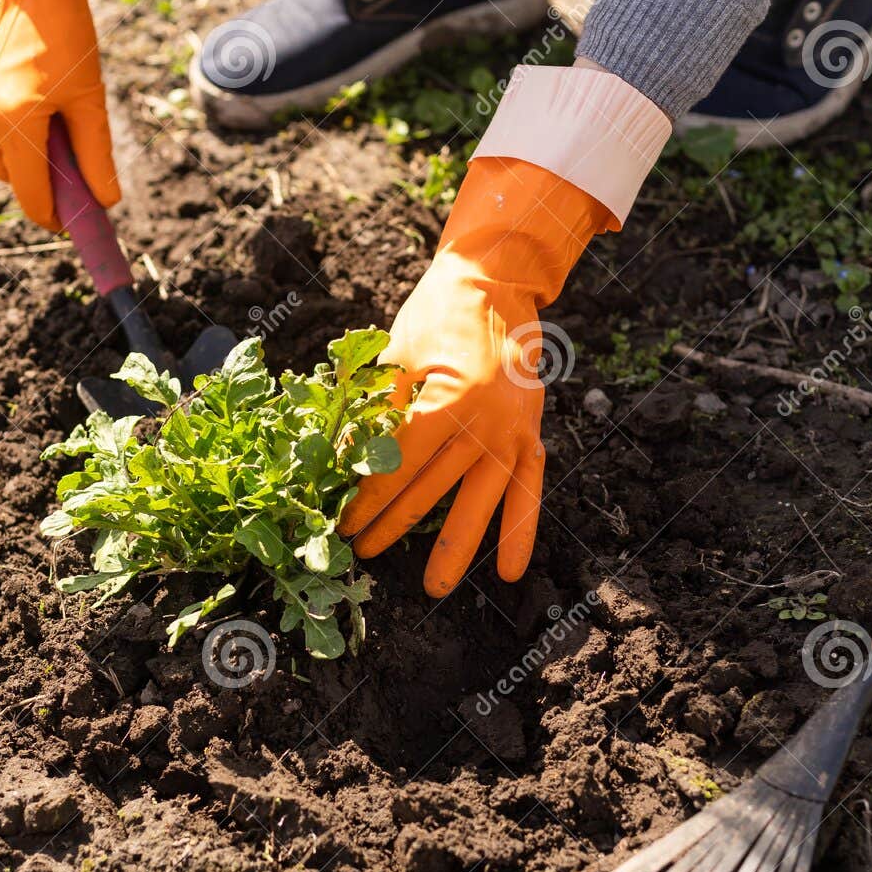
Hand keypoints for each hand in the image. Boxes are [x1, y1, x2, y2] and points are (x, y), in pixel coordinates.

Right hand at [0, 0, 118, 231]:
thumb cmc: (65, 33)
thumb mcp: (90, 96)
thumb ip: (95, 154)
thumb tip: (106, 202)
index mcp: (16, 122)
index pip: (30, 194)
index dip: (51, 216)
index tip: (68, 224)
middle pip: (7, 174)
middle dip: (34, 176)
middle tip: (64, 165)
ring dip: (16, 144)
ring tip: (43, 111)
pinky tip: (17, 84)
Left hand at [340, 157, 614, 596]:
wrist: (495, 283)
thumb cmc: (436, 315)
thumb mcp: (395, 354)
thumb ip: (375, 410)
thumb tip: (341, 465)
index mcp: (449, 400)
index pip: (399, 465)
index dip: (368, 499)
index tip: (344, 525)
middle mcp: (487, 423)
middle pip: (433, 490)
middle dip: (394, 526)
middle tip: (365, 556)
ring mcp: (514, 433)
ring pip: (480, 502)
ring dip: (454, 547)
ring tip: (434, 589)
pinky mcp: (531, 436)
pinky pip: (528, 492)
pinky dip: (519, 531)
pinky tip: (508, 572)